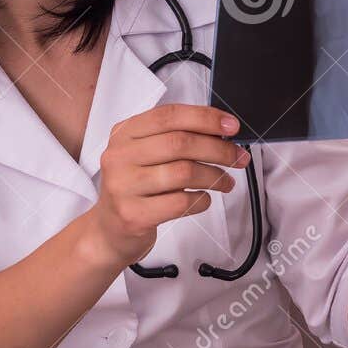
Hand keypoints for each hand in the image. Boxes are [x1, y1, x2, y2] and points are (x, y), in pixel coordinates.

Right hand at [85, 104, 249, 268]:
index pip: (169, 116)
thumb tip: (221, 133)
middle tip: (238, 157)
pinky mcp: (133, 215)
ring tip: (225, 182)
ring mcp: (123, 186)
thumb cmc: (135, 189)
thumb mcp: (145, 156)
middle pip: (180, 143)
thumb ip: (174, 139)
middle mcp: (119, 156)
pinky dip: (201, 200)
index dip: (205, 118)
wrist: (109, 231)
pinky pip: (180, 202)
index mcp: (124, 134)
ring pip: (184, 172)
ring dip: (214, 176)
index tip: (231, 127)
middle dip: (218, 149)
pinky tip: (204, 199)